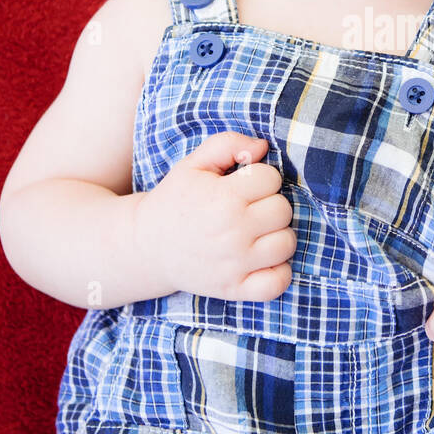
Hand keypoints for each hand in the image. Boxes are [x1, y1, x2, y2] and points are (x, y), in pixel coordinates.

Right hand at [133, 131, 295, 301]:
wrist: (147, 246)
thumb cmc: (176, 199)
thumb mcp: (193, 164)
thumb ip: (228, 144)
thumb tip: (262, 147)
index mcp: (223, 198)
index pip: (272, 178)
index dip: (261, 177)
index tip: (244, 185)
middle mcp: (232, 232)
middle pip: (283, 210)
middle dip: (270, 204)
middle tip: (250, 208)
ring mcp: (234, 264)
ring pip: (287, 243)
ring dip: (277, 235)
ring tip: (257, 232)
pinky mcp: (234, 289)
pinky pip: (277, 283)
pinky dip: (278, 272)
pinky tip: (263, 259)